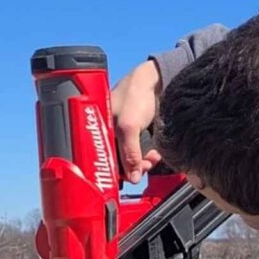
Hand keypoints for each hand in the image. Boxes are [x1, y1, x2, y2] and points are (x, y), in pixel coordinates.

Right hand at [111, 58, 162, 183]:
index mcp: (100, 130)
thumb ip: (129, 154)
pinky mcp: (140, 135)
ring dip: (144, 163)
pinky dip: (150, 156)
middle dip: (134, 167)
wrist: (157, 81)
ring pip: (133, 160)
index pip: (103, 160)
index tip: (130, 176)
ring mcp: (126, 135)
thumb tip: (132, 178)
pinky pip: (143, 153)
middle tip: (144, 166)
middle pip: (119, 163)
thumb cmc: (135, 94)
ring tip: (152, 157)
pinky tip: (155, 152)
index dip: (117, 171)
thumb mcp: (128, 127)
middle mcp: (111, 134)